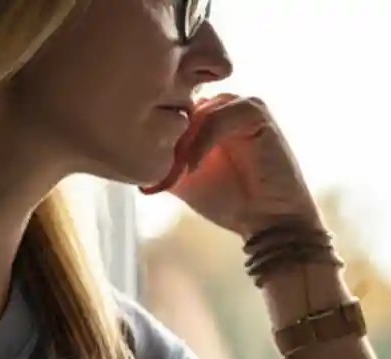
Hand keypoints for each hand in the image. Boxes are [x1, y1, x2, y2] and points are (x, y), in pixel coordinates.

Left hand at [141, 93, 326, 237]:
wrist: (270, 223)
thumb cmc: (230, 202)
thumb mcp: (182, 178)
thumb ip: (159, 158)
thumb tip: (121, 150)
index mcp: (209, 116)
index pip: (172, 106)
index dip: (156, 128)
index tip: (142, 156)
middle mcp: (225, 105)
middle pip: (182, 104)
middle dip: (167, 133)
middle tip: (155, 163)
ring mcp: (242, 106)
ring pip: (198, 110)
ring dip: (184, 139)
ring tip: (177, 170)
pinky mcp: (257, 114)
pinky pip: (219, 117)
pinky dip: (202, 142)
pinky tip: (194, 168)